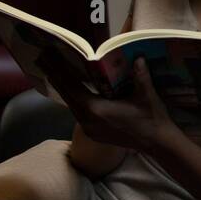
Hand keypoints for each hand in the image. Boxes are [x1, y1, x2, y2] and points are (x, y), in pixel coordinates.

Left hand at [37, 55, 175, 154]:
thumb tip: (137, 57)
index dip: (58, 71)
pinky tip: (71, 90)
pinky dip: (73, 99)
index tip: (47, 56)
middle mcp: (87, 121)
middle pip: (66, 95)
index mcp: (96, 109)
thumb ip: (140, 75)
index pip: (71, 87)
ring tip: (53, 71)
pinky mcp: (93, 133)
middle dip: (55, 76)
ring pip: (71, 104)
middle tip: (43, 58)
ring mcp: (89, 129)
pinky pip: (78, 113)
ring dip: (63, 88)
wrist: (157, 143)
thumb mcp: (147, 94)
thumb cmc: (152, 118)